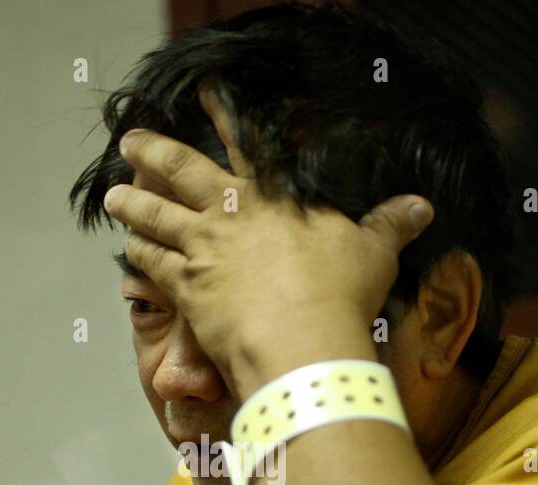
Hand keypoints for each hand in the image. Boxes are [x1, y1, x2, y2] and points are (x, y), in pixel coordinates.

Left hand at [102, 87, 434, 395]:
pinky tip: (128, 247)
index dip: (223, 114)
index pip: (244, 143)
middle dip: (153, 151)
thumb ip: (389, 226)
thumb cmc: (339, 293)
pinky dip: (137, 251)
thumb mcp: (373, 253)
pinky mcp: (184, 285)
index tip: (203, 91)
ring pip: (154, 214)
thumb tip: (423, 208)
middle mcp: (229, 213)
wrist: (300, 340)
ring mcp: (202, 247)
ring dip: (131, 202)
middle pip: (180, 171)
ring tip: (114, 195)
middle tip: (131, 140)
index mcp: (273, 196)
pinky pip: (151, 262)